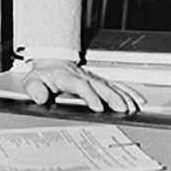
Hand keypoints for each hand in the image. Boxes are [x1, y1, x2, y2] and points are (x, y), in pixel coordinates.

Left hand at [21, 59, 144, 113]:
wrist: (50, 62)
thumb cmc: (43, 75)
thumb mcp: (32, 81)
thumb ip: (35, 89)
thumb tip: (41, 97)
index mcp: (66, 77)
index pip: (80, 85)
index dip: (90, 96)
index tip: (98, 107)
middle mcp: (82, 76)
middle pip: (100, 86)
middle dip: (113, 97)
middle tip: (122, 108)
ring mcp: (92, 78)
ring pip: (111, 86)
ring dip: (123, 96)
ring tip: (133, 107)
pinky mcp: (99, 81)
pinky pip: (116, 86)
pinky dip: (128, 92)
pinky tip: (138, 100)